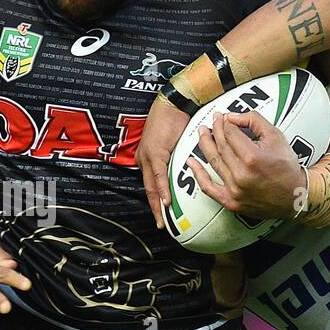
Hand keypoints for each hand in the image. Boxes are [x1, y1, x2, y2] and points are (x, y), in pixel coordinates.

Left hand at [136, 94, 191, 228]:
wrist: (174, 104)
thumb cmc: (175, 120)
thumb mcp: (173, 145)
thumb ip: (174, 160)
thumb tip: (184, 172)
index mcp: (147, 159)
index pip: (151, 185)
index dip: (155, 201)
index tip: (161, 215)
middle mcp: (145, 160)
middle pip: (148, 190)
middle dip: (154, 209)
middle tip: (161, 224)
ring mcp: (148, 157)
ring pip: (151, 186)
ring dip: (157, 204)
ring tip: (163, 219)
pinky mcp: (155, 152)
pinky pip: (159, 175)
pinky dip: (162, 189)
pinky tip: (166, 201)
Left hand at [188, 110, 303, 218]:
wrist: (294, 196)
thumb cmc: (286, 166)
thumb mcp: (276, 136)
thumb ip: (254, 121)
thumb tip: (232, 117)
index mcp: (252, 158)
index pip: (230, 134)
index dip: (224, 123)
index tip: (223, 117)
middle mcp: (241, 175)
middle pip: (220, 146)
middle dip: (215, 130)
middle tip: (212, 120)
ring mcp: (235, 190)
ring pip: (214, 162)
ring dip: (204, 145)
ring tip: (202, 133)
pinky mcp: (231, 202)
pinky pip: (208, 187)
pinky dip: (197, 174)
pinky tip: (191, 162)